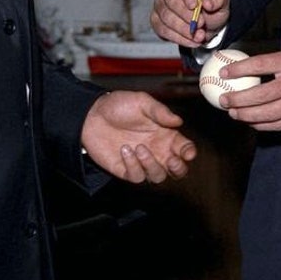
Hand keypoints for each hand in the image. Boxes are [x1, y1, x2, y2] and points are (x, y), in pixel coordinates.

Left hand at [81, 91, 196, 182]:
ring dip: (152, 165)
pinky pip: (137, 177)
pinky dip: (133, 166)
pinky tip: (125, 150)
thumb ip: (160, 111)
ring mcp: (142, 161)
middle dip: (178, 169)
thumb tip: (179, 121)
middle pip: (177, 170)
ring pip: (158, 176)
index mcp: (165, 134)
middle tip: (171, 160)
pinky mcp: (126, 169)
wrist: (91, 114)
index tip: (187, 152)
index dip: (189, 152)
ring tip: (139, 147)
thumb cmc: (118, 105)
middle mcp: (156, 150)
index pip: (184, 148)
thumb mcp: (141, 102)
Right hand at [150, 0, 229, 47]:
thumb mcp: (221, 1)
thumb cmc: (212, 6)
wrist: (206, 22)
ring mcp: (160, 3)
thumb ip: (217, 0)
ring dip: (183, 29)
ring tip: (199, 36)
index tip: (194, 6)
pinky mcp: (156, 19)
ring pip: (165, 16)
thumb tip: (207, 3)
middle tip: (200, 25)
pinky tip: (190, 41)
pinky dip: (177, 38)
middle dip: (186, 15)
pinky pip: (162, 29)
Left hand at [216, 48, 280, 130]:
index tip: (224, 73)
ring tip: (233, 113)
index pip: (259, 65)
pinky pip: (280, 125)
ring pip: (267, 114)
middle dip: (237, 99)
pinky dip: (263, 125)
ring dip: (246, 115)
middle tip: (223, 99)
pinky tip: (252, 123)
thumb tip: (247, 68)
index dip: (239, 70)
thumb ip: (276, 63)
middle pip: (259, 95)